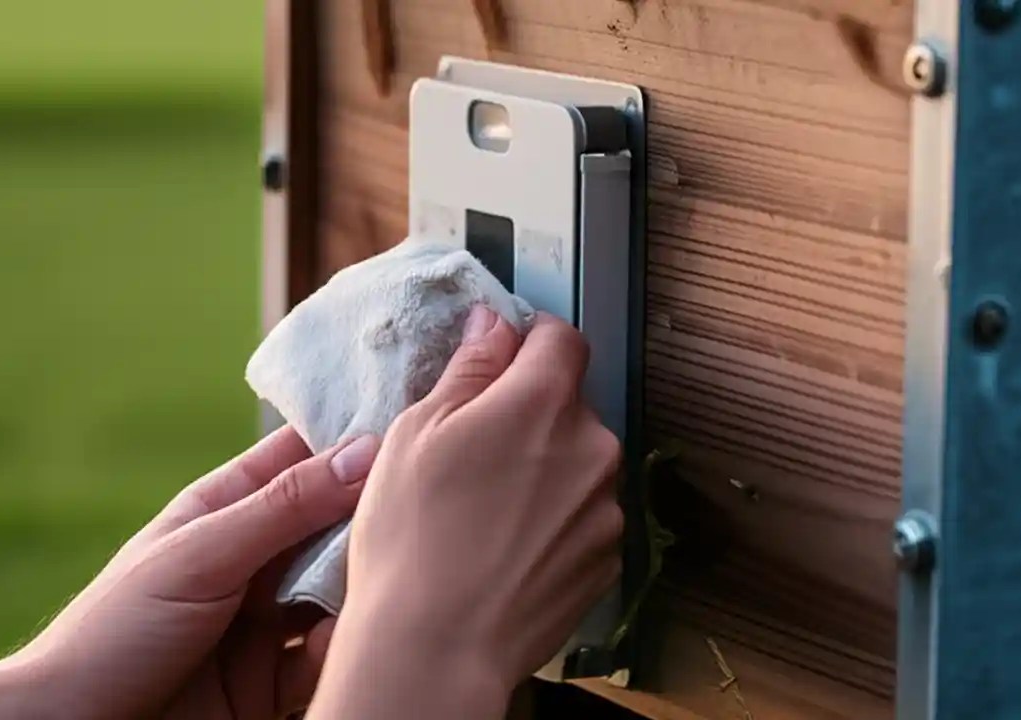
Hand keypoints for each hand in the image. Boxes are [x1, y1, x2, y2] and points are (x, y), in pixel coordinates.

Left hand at [17, 427, 380, 718]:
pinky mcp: (275, 681)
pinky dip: (349, 646)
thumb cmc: (113, 632)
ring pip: (341, 590)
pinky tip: (360, 638)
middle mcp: (253, 560)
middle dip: (373, 518)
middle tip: (417, 513)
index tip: (414, 424)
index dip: (353, 439)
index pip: (301, 456)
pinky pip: (332, 655)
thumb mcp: (200, 556)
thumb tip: (365, 452)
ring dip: (365, 584)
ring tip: (393, 576)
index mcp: (225, 511)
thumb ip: (283, 508)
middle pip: (334, 525)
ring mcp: (266, 621)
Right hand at [310, 308, 623, 719]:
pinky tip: (504, 548)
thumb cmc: (413, 539)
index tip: (502, 356)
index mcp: (543, 403)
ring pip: (577, 464)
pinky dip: (552, 523)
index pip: (561, 339)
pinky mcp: (607, 559)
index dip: (529, 340)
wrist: (438, 649)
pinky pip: (583, 518)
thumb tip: (493, 324)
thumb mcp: (418, 433)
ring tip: (483, 512)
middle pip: (569, 406)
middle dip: (528, 416)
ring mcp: (606, 509)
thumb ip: (469, 369)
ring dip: (543, 472)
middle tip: (471, 452)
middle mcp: (592, 448)